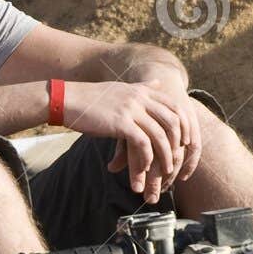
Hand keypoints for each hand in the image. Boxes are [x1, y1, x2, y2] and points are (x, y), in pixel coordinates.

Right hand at [59, 80, 189, 198]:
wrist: (66, 99)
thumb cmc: (92, 98)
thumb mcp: (122, 88)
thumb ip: (142, 87)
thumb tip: (157, 83)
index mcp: (143, 90)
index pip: (175, 106)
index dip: (185, 125)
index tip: (186, 141)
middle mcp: (140, 98)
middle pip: (173, 120)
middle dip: (180, 142)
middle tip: (180, 159)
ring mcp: (131, 109)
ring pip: (160, 135)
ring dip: (165, 156)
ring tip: (165, 171)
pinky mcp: (120, 123)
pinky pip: (142, 143)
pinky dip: (146, 158)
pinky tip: (144, 168)